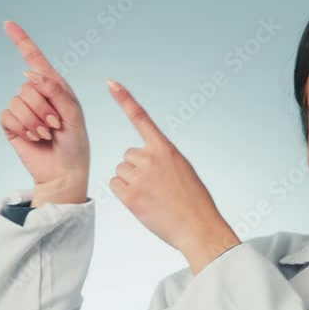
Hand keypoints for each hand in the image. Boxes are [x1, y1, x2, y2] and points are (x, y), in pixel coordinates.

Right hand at [0, 21, 89, 205]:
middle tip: (56, 126)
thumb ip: (56, 91)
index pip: (35, 59)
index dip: (21, 40)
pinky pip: (8, 115)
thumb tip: (30, 74)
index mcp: (55, 87)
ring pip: (18, 100)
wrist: (64, 172)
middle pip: (29, 85)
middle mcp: (37, 95)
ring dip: (34, 121)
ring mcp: (22, 110)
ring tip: (46, 134)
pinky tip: (33, 138)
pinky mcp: (11, 125)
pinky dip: (22, 128)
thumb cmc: (75, 144)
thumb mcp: (73, 114)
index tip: (7, 23)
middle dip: (44, 108)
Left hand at [105, 79, 239, 274]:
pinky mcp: (130, 195)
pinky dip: (124, 194)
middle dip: (136, 169)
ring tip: (151, 196)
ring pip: (120, 170)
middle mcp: (150, 157)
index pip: (141, 117)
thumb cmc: (192, 201)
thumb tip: (135, 160)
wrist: (198, 227)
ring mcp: (139, 176)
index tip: (110, 82)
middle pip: (127, 155)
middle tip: (156, 186)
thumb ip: (160, 158)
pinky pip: (115, 185)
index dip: (124, 98)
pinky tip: (142, 202)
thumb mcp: (182, 169)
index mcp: (166, 148)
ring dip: (130, 182)